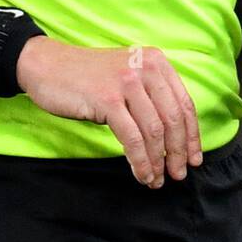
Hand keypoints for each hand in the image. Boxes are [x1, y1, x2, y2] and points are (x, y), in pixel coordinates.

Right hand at [15, 37, 202, 187]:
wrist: (47, 66)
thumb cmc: (87, 76)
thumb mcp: (127, 74)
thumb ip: (150, 94)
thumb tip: (174, 136)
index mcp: (156, 61)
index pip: (184, 103)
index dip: (192, 135)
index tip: (194, 157)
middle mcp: (146, 67)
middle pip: (173, 118)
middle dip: (179, 152)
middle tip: (178, 174)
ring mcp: (126, 82)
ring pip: (154, 131)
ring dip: (158, 161)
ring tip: (156, 179)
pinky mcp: (107, 99)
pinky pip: (132, 138)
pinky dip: (140, 161)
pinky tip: (141, 174)